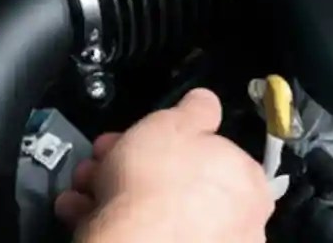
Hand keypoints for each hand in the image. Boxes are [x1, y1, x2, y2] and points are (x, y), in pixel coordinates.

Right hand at [57, 89, 273, 242]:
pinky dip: (110, 221)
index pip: (210, 153)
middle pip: (176, 182)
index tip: (140, 137)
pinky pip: (140, 234)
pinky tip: (86, 212)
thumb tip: (205, 102)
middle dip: (132, 165)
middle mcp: (235, 222)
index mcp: (247, 183)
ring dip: (112, 192)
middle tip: (105, 159)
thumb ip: (195, 110)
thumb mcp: (175, 122)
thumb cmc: (158, 184)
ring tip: (85, 188)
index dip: (166, 139)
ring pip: (153, 211)